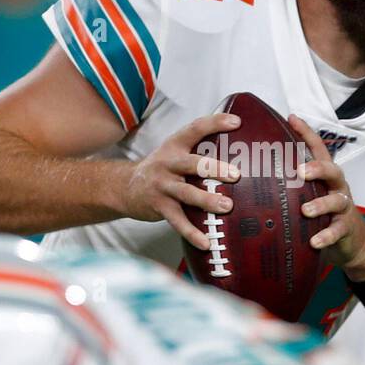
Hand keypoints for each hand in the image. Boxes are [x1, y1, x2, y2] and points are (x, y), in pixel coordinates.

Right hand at [121, 113, 241, 248]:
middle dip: (214, 168)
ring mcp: (162, 186)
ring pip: (186, 193)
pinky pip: (178, 221)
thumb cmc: (162, 169)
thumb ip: (199, 151)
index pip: (195, 129)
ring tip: (227, 206)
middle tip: (236, 175)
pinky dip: (192, 233)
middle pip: (192, 164)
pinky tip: (207, 243)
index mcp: (175, 145)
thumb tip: (239, 151)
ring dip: (207, 200)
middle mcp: (168, 163)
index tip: (236, 122)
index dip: (215, 123)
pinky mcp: (159, 206)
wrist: (125, 187)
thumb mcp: (175, 153)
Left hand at [290, 114, 364, 280]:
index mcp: (324, 175)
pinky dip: (326, 236)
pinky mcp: (345, 227)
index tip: (291, 118)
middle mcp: (335, 186)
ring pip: (335, 200)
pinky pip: (336, 231)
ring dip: (320, 204)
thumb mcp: (309, 193)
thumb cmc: (323, 213)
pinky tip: (314, 242)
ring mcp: (342, 206)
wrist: (353, 240)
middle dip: (317, 168)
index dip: (306, 133)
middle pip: (331, 170)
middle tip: (300, 171)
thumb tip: (251, 176)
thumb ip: (290, 183)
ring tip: (305, 210)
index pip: (317, 148)